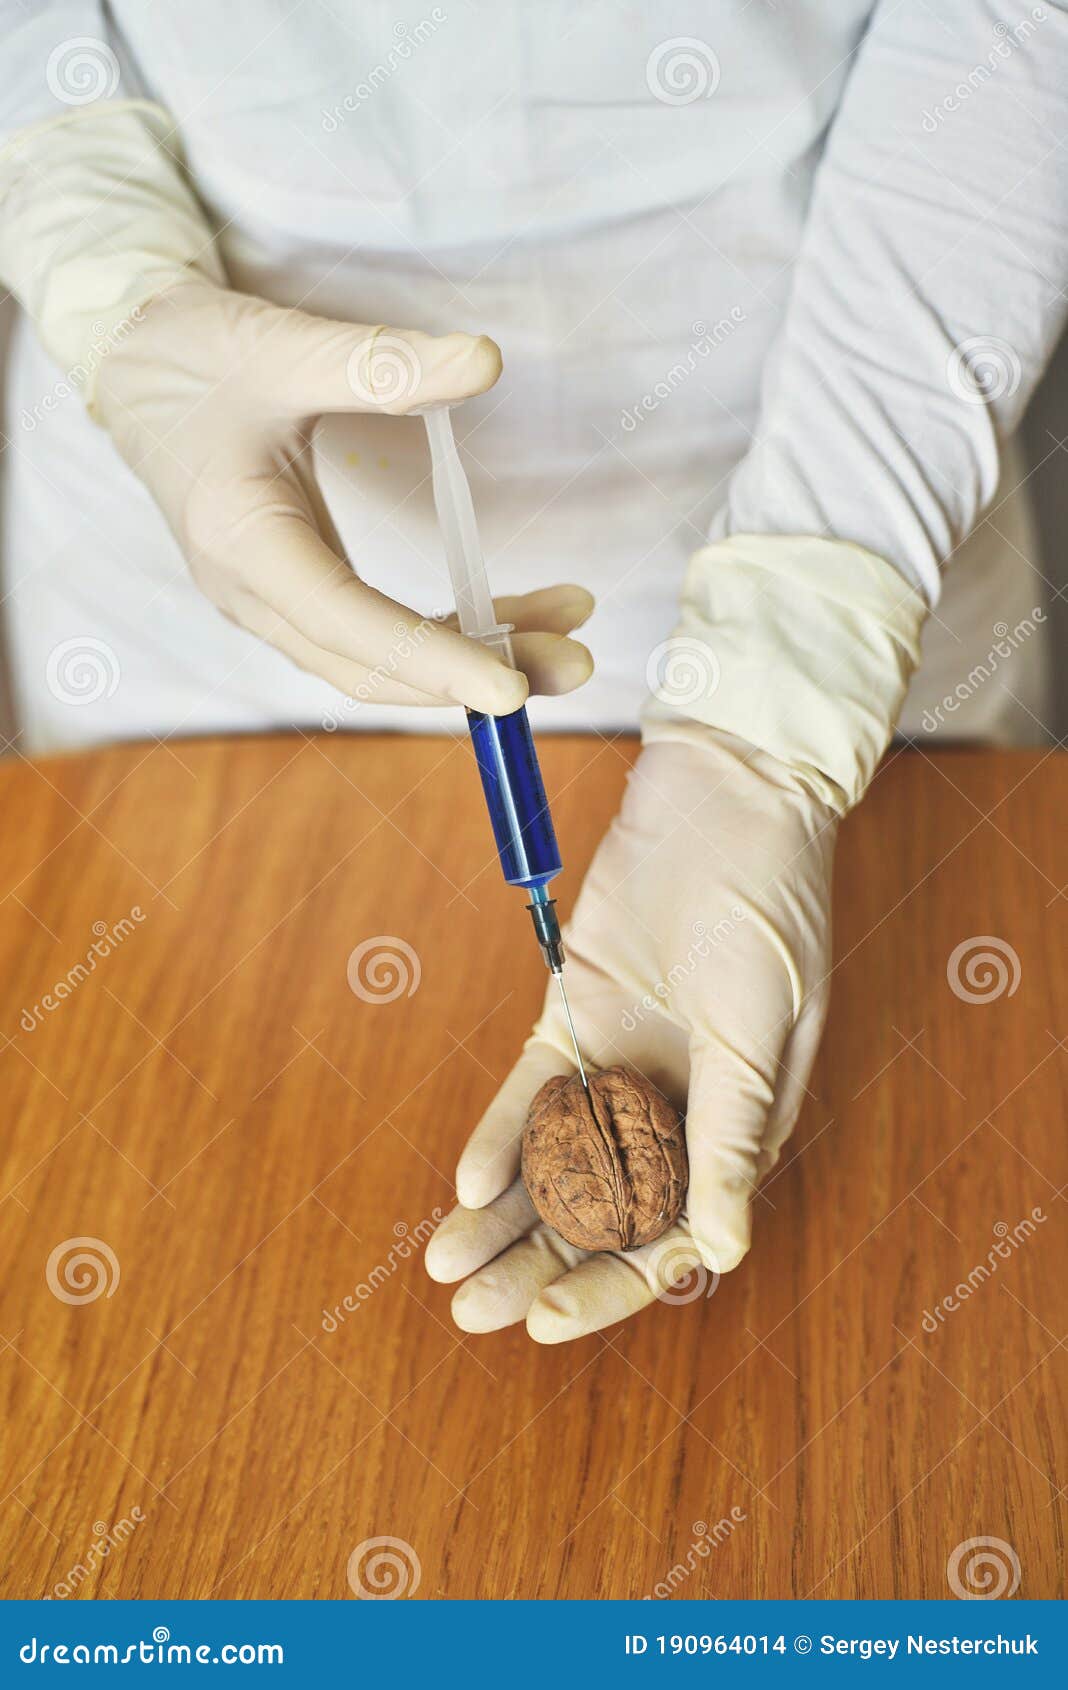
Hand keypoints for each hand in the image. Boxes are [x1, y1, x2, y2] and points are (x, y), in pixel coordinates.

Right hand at [94, 280, 592, 707]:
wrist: (132, 367)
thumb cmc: (194, 355)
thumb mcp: (282, 345)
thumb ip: (380, 361)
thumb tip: (484, 360)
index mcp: (244, 542)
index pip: (349, 625)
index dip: (432, 661)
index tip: (511, 688)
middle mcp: (253, 592)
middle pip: (374, 665)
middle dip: (475, 676)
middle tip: (576, 665)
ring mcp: (272, 600)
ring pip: (379, 660)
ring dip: (472, 659)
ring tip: (567, 641)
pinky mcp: (295, 590)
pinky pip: (375, 635)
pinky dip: (446, 636)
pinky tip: (514, 617)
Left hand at [425, 729, 836, 1341]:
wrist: (724, 799)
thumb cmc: (765, 912)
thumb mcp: (756, 1032)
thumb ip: (729, 1136)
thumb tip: (724, 1250)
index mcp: (736, 1130)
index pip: (670, 1236)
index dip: (611, 1286)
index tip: (545, 1320)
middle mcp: (675, 1110)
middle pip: (600, 1213)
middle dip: (538, 1267)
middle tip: (470, 1312)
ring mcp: (620, 1066)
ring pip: (554, 1164)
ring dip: (504, 1218)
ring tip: (445, 1269)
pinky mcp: (572, 1018)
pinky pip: (527, 1094)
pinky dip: (500, 1136)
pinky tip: (466, 1183)